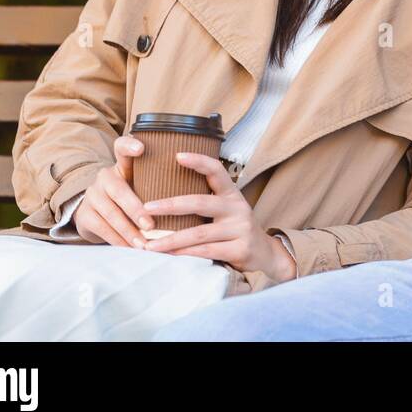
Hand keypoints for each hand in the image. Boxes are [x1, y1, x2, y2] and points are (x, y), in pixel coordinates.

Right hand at [75, 135, 154, 248]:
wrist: (98, 215)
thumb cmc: (134, 199)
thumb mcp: (144, 187)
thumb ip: (162, 184)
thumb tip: (199, 195)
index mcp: (123, 166)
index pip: (121, 147)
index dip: (129, 145)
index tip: (141, 148)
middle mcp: (105, 177)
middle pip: (119, 190)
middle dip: (135, 209)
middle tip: (151, 224)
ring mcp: (92, 195)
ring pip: (111, 213)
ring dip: (128, 231)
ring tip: (144, 244)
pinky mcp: (84, 215)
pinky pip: (102, 228)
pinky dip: (118, 240)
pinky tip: (131, 249)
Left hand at [141, 153, 296, 280]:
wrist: (265, 254)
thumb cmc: (234, 229)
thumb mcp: (226, 210)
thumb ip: (205, 202)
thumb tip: (164, 193)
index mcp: (232, 194)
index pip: (217, 171)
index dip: (199, 161)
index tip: (177, 155)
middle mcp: (237, 208)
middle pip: (201, 202)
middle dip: (170, 205)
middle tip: (146, 208)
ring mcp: (241, 229)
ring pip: (199, 233)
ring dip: (171, 239)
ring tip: (148, 244)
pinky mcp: (241, 250)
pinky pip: (207, 252)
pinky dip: (184, 254)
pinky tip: (168, 256)